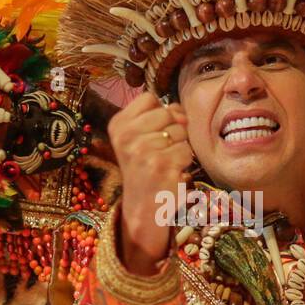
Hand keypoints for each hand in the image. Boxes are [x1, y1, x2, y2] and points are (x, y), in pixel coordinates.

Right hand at [107, 91, 192, 274]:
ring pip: (180, 131)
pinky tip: (171, 172)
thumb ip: (157, 116)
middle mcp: (126, 136)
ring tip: (165, 162)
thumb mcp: (139, 138)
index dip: (160, 112)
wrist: (142, 207)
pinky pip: (186, 150)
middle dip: (173, 129)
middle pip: (168, 112)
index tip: (153, 131)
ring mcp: (143, 151)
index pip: (149, 98)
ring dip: (180, 146)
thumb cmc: (144, 167)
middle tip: (161, 150)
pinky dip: (184, 161)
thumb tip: (179, 109)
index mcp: (117, 125)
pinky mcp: (160, 165)